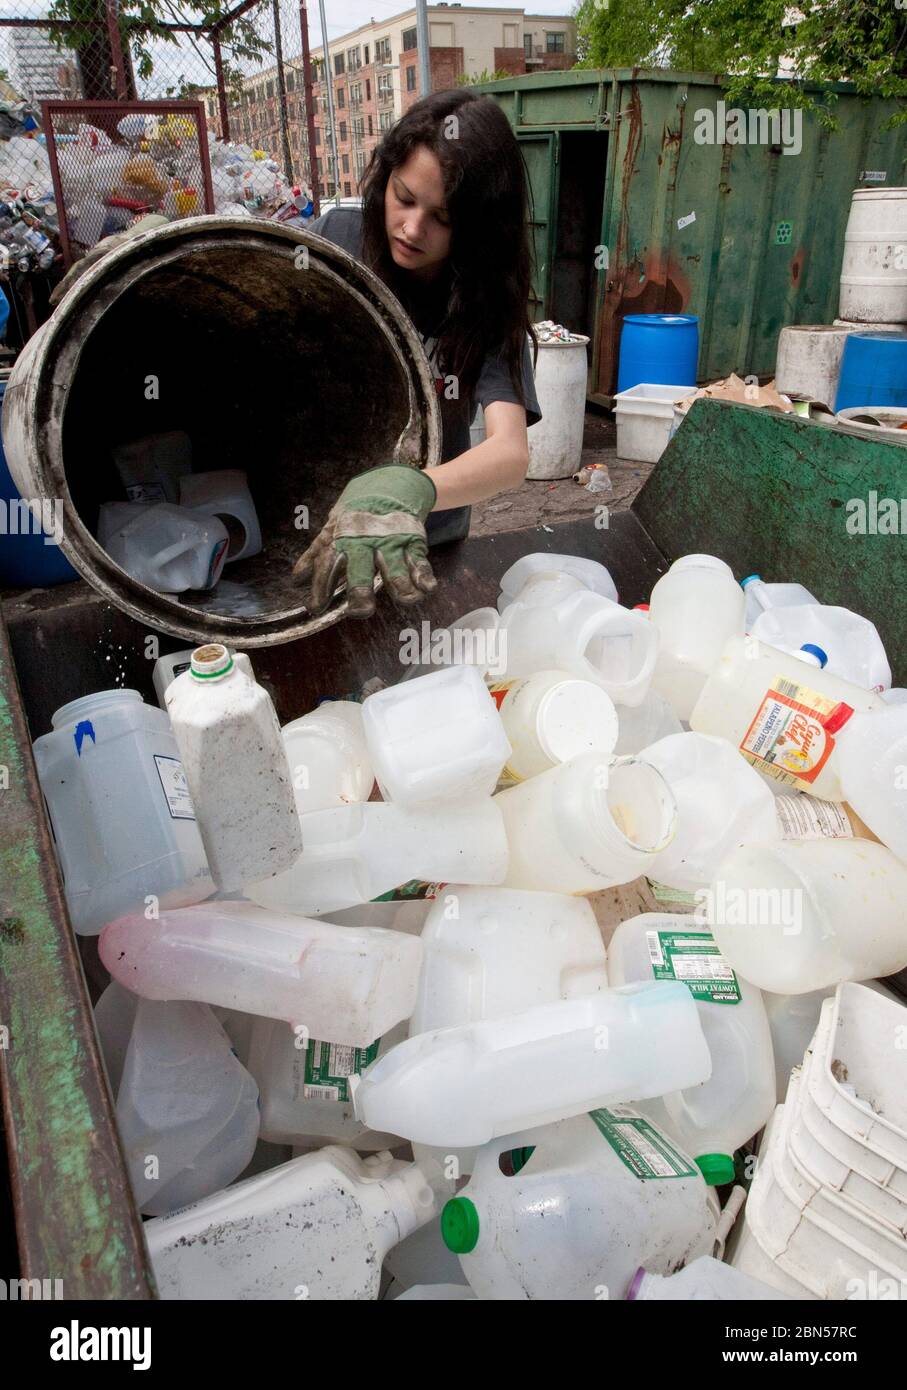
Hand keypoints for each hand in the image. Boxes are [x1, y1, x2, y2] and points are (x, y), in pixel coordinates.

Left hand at [293, 464, 438, 618]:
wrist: (391, 482)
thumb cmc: (357, 510)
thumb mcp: (333, 526)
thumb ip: (317, 553)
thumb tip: (297, 578)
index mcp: (342, 539)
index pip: (327, 565)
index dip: (320, 587)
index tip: (316, 608)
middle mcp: (365, 541)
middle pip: (361, 570)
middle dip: (360, 592)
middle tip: (360, 611)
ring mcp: (390, 540)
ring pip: (394, 566)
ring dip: (401, 585)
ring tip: (406, 599)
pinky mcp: (412, 538)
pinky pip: (418, 559)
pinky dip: (423, 573)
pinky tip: (427, 587)